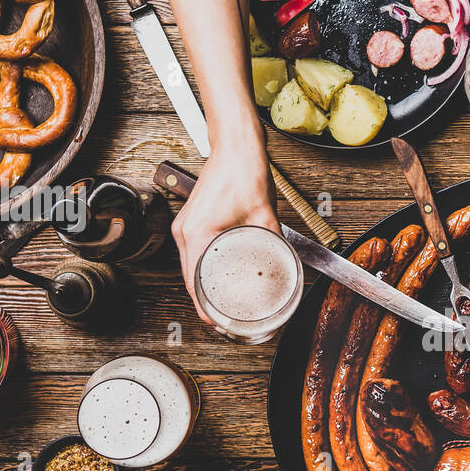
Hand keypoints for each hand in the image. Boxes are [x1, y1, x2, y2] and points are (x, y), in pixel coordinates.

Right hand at [171, 138, 279, 323]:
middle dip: (208, 304)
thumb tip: (285, 265)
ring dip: (205, 288)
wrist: (236, 146)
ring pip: (190, 269)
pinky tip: (219, 278)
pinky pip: (194, 254)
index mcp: (197, 234)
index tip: (221, 324)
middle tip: (230, 320)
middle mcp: (185, 232)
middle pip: (190, 281)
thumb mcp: (265, 215)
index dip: (206, 311)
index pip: (194, 286)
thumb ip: (274, 243)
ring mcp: (185, 226)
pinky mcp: (191, 222)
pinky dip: (204, 271)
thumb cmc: (245, 172)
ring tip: (225, 305)